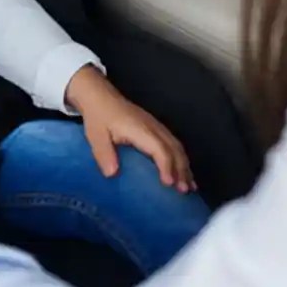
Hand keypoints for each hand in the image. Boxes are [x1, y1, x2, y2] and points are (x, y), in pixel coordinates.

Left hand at [65, 65, 195, 192]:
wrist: (100, 96)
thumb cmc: (98, 116)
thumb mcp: (96, 135)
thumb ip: (104, 154)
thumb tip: (112, 174)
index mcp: (140, 130)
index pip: (159, 149)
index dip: (166, 166)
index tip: (169, 184)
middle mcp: (153, 128)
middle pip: (174, 149)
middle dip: (181, 170)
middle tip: (184, 191)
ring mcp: (156, 126)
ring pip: (177, 146)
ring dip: (185, 165)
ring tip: (190, 186)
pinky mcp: (155, 128)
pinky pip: (173, 144)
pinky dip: (181, 158)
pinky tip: (183, 171)